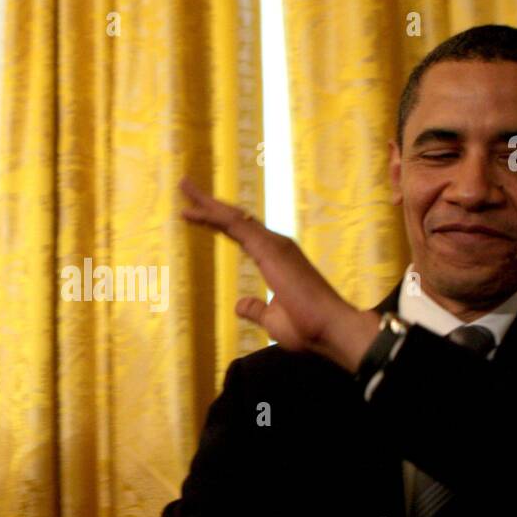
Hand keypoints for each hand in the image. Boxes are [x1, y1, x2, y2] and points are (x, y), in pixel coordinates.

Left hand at [179, 177, 379, 370]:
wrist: (331, 330)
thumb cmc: (308, 328)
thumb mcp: (272, 320)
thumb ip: (255, 309)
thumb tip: (240, 304)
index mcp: (275, 258)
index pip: (240, 232)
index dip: (217, 221)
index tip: (193, 213)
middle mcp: (275, 245)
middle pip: (235, 218)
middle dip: (209, 203)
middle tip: (185, 187)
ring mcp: (274, 244)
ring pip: (233, 217)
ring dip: (207, 204)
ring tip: (185, 188)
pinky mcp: (271, 250)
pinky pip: (236, 227)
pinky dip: (214, 216)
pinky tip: (194, 211)